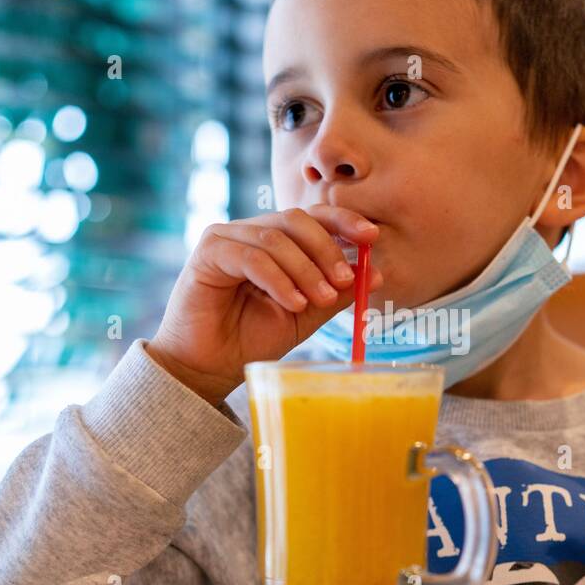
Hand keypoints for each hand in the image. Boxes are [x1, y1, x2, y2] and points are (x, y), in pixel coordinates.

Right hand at [145, 205, 381, 404]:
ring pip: (277, 240)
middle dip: (328, 250)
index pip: (314, 217)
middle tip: (345, 281)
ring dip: (306, 270)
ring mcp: (227, 237)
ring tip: (318, 301)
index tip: (372, 237)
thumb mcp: (304, 315)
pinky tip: (293, 303)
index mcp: (275, 241)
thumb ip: (334, 293)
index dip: (344, 221)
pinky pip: (252, 257)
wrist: (209, 366)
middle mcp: (250, 232)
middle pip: (298, 220)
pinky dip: (279, 280)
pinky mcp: (208, 252)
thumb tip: (377, 273)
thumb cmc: (251, 338)